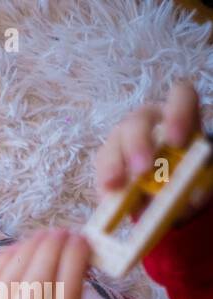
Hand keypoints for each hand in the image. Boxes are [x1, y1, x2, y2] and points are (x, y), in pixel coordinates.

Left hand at [0, 229, 88, 298]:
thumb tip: (74, 252)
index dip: (72, 266)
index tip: (82, 241)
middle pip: (33, 290)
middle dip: (49, 253)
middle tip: (62, 232)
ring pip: (6, 286)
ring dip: (26, 253)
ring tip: (43, 237)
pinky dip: (0, 265)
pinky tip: (16, 251)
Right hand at [95, 80, 207, 219]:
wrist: (169, 183)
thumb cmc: (189, 170)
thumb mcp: (200, 175)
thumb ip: (199, 183)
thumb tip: (194, 197)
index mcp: (178, 115)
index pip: (179, 97)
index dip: (177, 114)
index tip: (177, 142)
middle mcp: (148, 122)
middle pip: (137, 122)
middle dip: (138, 145)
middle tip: (142, 169)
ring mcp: (123, 140)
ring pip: (113, 143)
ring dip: (113, 165)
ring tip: (114, 186)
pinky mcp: (108, 161)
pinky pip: (102, 168)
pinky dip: (104, 183)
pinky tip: (109, 197)